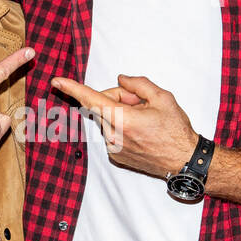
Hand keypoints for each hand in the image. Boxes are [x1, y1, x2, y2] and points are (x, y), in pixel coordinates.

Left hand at [50, 73, 196, 178]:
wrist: (184, 160)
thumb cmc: (176, 130)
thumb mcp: (162, 97)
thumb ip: (137, 84)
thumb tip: (120, 80)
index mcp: (123, 119)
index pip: (91, 99)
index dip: (72, 88)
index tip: (56, 81)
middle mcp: (113, 135)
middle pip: (104, 105)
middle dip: (118, 98)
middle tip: (142, 102)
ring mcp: (113, 148)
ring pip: (108, 120)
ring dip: (121, 114)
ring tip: (145, 121)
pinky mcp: (116, 156)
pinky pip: (112, 133)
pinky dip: (122, 128)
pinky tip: (142, 133)